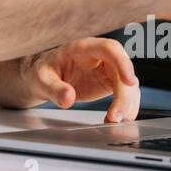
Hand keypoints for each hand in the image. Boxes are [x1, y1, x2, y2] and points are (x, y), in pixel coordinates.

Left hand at [20, 37, 140, 119]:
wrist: (43, 77)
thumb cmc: (42, 71)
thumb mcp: (41, 80)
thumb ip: (54, 89)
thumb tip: (68, 98)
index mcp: (83, 48)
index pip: (109, 48)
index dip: (122, 62)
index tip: (129, 80)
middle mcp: (99, 57)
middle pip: (122, 71)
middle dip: (124, 95)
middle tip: (116, 117)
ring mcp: (106, 69)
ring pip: (128, 84)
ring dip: (127, 104)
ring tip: (114, 122)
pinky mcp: (109, 83)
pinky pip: (125, 94)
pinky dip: (124, 108)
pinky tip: (115, 120)